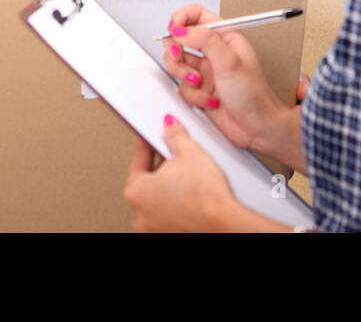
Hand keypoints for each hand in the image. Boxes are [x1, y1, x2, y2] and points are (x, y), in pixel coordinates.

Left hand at [123, 114, 237, 230]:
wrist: (225, 223)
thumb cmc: (205, 197)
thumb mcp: (190, 152)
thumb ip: (175, 134)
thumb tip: (171, 126)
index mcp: (135, 191)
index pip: (139, 158)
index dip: (149, 142)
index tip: (154, 137)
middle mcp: (140, 214)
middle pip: (148, 180)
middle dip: (162, 166)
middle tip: (176, 155)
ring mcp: (154, 227)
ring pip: (159, 197)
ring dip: (170, 185)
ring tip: (188, 176)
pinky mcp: (170, 234)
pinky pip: (170, 212)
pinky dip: (177, 202)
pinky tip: (192, 194)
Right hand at [163, 4, 294, 156]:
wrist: (258, 128)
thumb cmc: (255, 95)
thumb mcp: (229, 61)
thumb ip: (204, 40)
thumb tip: (181, 30)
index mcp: (225, 37)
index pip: (196, 15)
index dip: (181, 19)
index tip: (174, 30)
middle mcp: (213, 51)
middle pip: (180, 39)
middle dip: (177, 51)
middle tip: (180, 57)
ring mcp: (205, 70)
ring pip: (177, 64)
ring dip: (185, 76)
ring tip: (199, 82)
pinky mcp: (200, 89)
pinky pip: (182, 86)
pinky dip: (193, 94)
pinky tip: (210, 99)